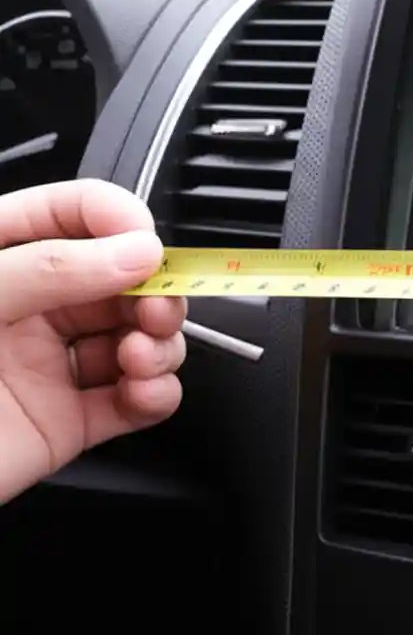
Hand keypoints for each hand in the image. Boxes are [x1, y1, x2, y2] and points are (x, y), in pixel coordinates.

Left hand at [0, 179, 184, 503]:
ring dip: (161, 345)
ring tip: (143, 360)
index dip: (119, 220)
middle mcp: (26, 307)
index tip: (146, 246)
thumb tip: (136, 254)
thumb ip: (49, 269)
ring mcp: (47, 366)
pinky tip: (143, 393)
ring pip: (138, 337)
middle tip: (156, 312)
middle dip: (153, 292)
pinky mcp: (66, 422)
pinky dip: (156, 395)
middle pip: (122, 279)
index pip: (73, 214)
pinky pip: (134, 401)